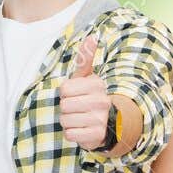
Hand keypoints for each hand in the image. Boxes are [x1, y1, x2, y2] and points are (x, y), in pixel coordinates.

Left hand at [59, 34, 111, 148]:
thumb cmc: (90, 97)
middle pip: (64, 106)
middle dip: (66, 108)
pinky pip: (70, 134)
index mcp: (97, 85)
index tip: (75, 95)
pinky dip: (72, 133)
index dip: (65, 94)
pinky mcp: (97, 136)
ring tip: (79, 119)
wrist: (108, 123)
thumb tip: (92, 36)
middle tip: (77, 108)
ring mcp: (100, 119)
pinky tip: (81, 130)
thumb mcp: (87, 77)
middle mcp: (101, 101)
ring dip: (68, 122)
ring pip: (65, 121)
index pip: (64, 90)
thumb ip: (85, 58)